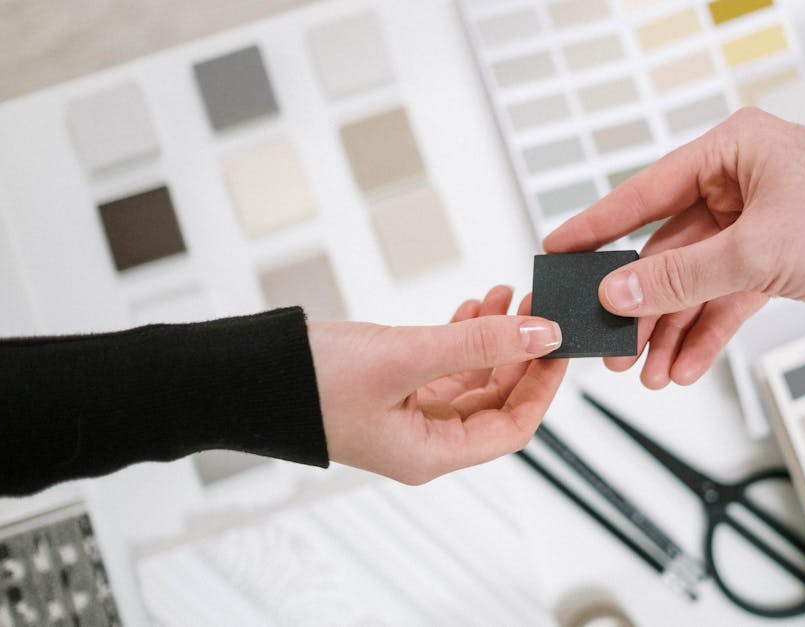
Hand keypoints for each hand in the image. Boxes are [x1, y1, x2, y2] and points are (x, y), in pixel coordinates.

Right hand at [308, 286, 567, 483]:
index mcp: (430, 452)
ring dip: (494, 337)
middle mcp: (424, 440)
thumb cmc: (309, 382)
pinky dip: (464, 335)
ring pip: (473, 377)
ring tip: (507, 296)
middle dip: (521, 352)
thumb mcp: (406, 356)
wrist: (244, 374)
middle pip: (497, 400)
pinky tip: (475, 307)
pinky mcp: (394, 390)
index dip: (543, 386)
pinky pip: (446, 365)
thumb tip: (540, 335)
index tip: (561, 346)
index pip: (512, 427)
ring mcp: (408, 415)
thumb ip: (478, 344)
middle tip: (536, 308)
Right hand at [544, 108, 804, 388]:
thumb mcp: (759, 252)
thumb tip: (623, 290)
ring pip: (699, 282)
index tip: (558, 248)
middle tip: (610, 342)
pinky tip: (686, 365)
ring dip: (673, 329)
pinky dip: (709, 333)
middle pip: (669, 249)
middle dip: (642, 303)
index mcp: (732, 153)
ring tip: (647, 370)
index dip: (598, 226)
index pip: (645, 193)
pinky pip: (731, 300)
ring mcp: (763, 226)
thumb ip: (683, 276)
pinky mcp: (784, 262)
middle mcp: (743, 185)